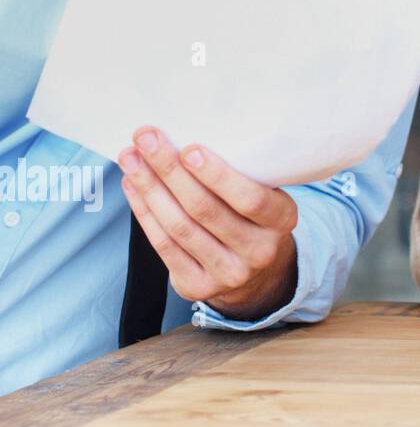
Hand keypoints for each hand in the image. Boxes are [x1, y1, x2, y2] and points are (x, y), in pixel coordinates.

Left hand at [117, 126, 297, 320]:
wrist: (256, 274)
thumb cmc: (253, 218)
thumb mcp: (265, 196)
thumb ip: (242, 176)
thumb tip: (188, 139)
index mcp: (281, 220)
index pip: (250, 198)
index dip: (217, 175)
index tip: (189, 148)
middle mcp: (258, 250)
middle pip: (205, 210)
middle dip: (170, 170)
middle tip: (147, 139)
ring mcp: (228, 273)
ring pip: (179, 227)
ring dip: (150, 189)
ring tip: (132, 160)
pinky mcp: (198, 287)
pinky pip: (164, 247)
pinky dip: (144, 213)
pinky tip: (134, 188)